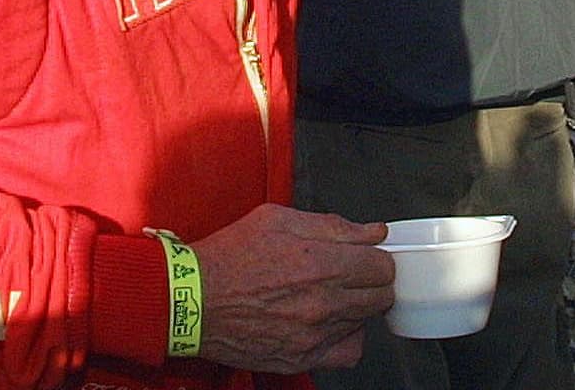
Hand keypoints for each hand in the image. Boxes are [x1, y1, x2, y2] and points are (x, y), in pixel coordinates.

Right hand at [191, 203, 393, 372]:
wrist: (191, 299)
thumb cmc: (230, 256)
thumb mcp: (278, 219)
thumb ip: (333, 225)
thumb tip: (374, 232)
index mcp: (320, 262)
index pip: (383, 266)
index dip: (376, 257)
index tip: (364, 257)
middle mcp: (322, 301)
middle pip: (381, 295)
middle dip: (371, 281)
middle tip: (350, 274)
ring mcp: (313, 333)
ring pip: (366, 321)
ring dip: (356, 307)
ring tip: (329, 295)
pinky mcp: (301, 357)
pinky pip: (349, 352)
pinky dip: (347, 337)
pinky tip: (331, 324)